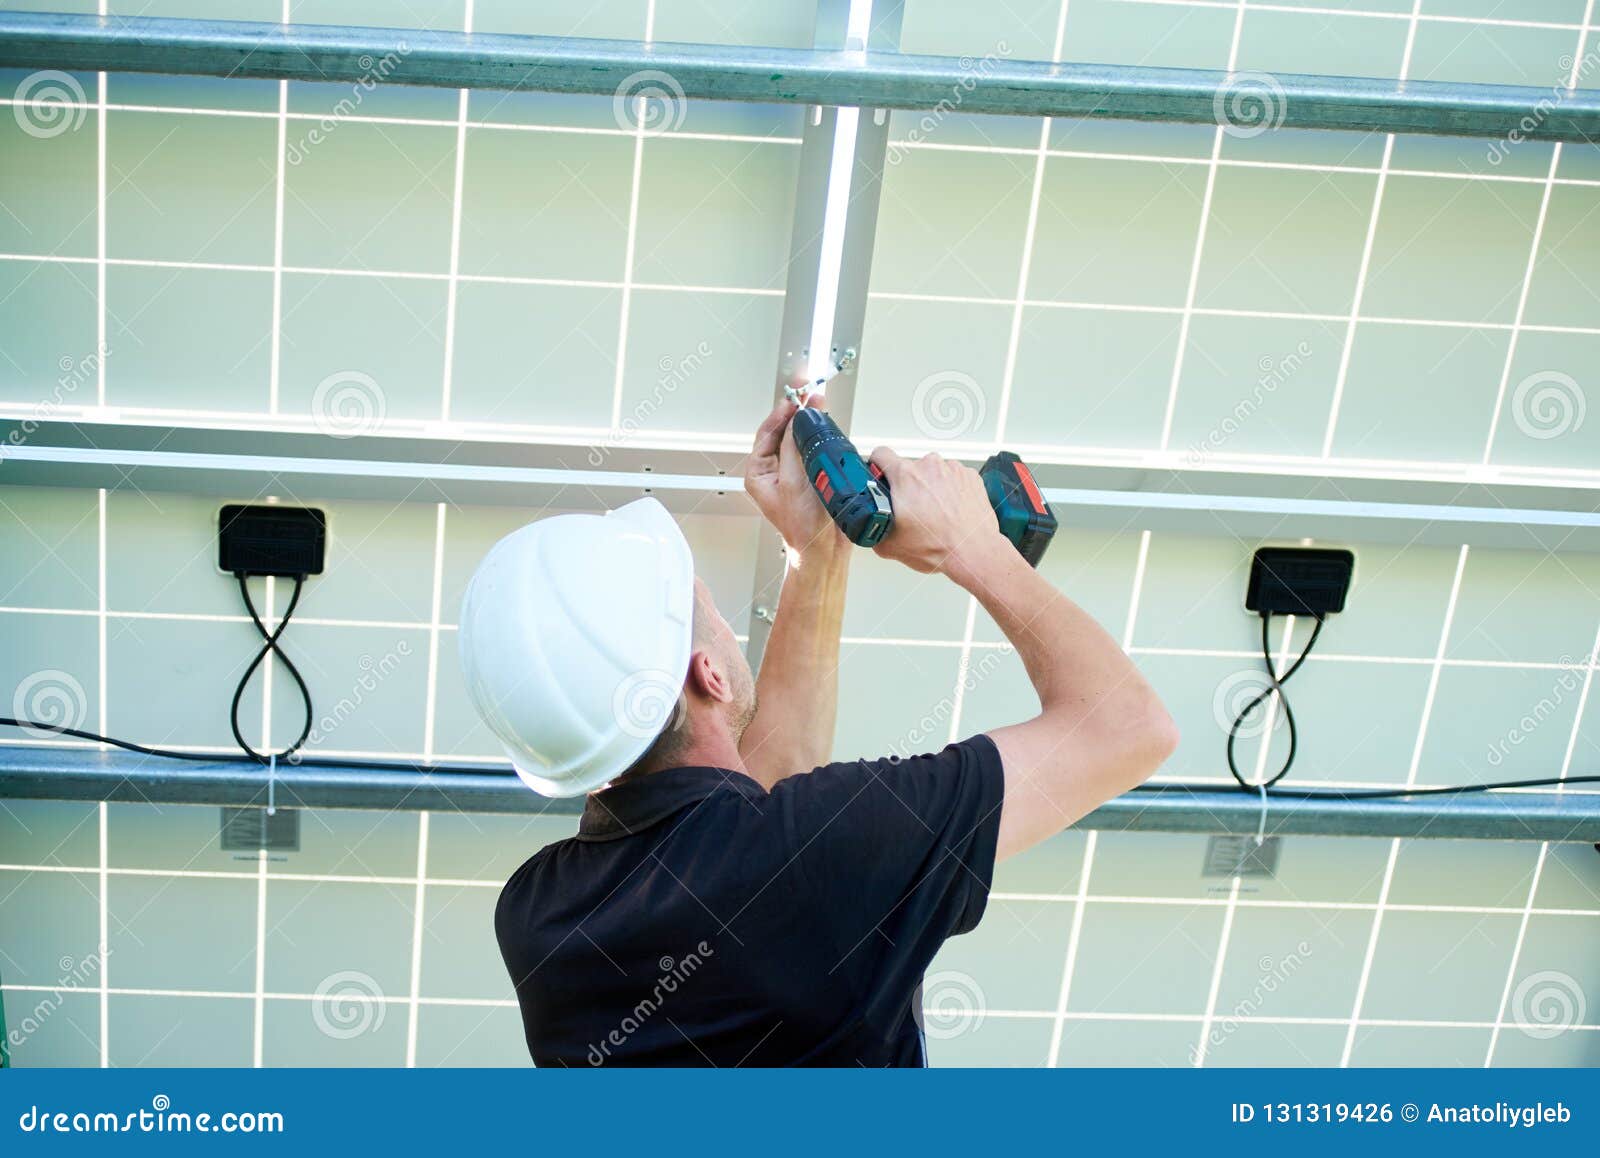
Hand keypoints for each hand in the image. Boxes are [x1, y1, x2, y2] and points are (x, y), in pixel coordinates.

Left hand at [744, 394, 847, 557]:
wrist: (824, 549)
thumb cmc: (803, 528)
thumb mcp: (793, 482)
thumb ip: (792, 449)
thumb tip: (795, 422)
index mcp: (759, 473)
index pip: (767, 433)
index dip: (781, 412)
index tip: (795, 396)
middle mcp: (774, 471)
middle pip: (784, 431)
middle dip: (798, 412)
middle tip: (810, 394)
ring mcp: (794, 473)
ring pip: (799, 439)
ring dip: (810, 422)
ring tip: (819, 407)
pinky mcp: (811, 475)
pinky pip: (814, 449)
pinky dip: (820, 437)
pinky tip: (827, 428)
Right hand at [868, 448, 1005, 577]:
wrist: (973, 552)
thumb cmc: (939, 546)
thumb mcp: (890, 545)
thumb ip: (873, 527)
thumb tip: (869, 525)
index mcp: (905, 476)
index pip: (881, 454)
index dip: (877, 465)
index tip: (880, 475)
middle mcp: (929, 466)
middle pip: (909, 468)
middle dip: (908, 485)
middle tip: (913, 509)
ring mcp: (952, 469)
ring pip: (933, 473)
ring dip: (931, 487)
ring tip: (936, 512)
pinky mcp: (969, 476)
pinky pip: (953, 477)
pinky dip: (951, 490)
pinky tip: (950, 509)